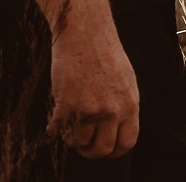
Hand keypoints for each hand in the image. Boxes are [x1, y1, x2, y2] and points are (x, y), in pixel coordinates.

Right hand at [49, 19, 138, 158]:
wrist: (85, 33)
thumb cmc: (105, 53)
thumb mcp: (126, 81)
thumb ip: (123, 106)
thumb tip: (116, 128)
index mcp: (130, 104)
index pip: (127, 143)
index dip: (114, 151)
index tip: (105, 150)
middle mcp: (112, 110)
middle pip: (102, 149)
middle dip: (92, 151)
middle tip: (84, 144)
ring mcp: (89, 109)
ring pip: (79, 142)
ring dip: (73, 138)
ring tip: (71, 125)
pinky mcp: (67, 105)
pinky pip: (59, 131)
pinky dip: (55, 128)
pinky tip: (56, 120)